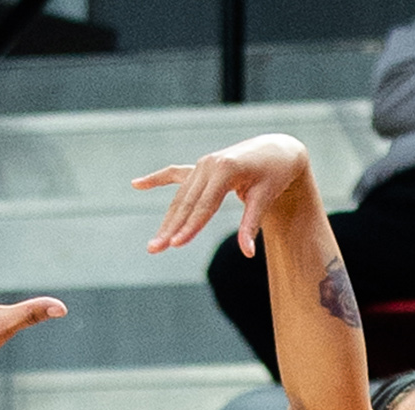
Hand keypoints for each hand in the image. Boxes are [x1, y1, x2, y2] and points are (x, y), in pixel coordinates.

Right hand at [133, 133, 311, 257]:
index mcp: (225, 170)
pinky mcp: (200, 167)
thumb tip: (248, 253)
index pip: (204, 206)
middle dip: (170, 228)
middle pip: (186, 203)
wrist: (277, 150)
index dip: (190, 227)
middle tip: (154, 249)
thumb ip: (251, 225)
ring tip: (154, 243)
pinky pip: (175, 174)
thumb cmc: (274, 175)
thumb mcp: (265, 198)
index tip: (176, 245)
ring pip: (180, 198)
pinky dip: (157, 179)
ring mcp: (202, 165)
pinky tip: (136, 184)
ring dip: (167, 220)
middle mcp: (209, 165)